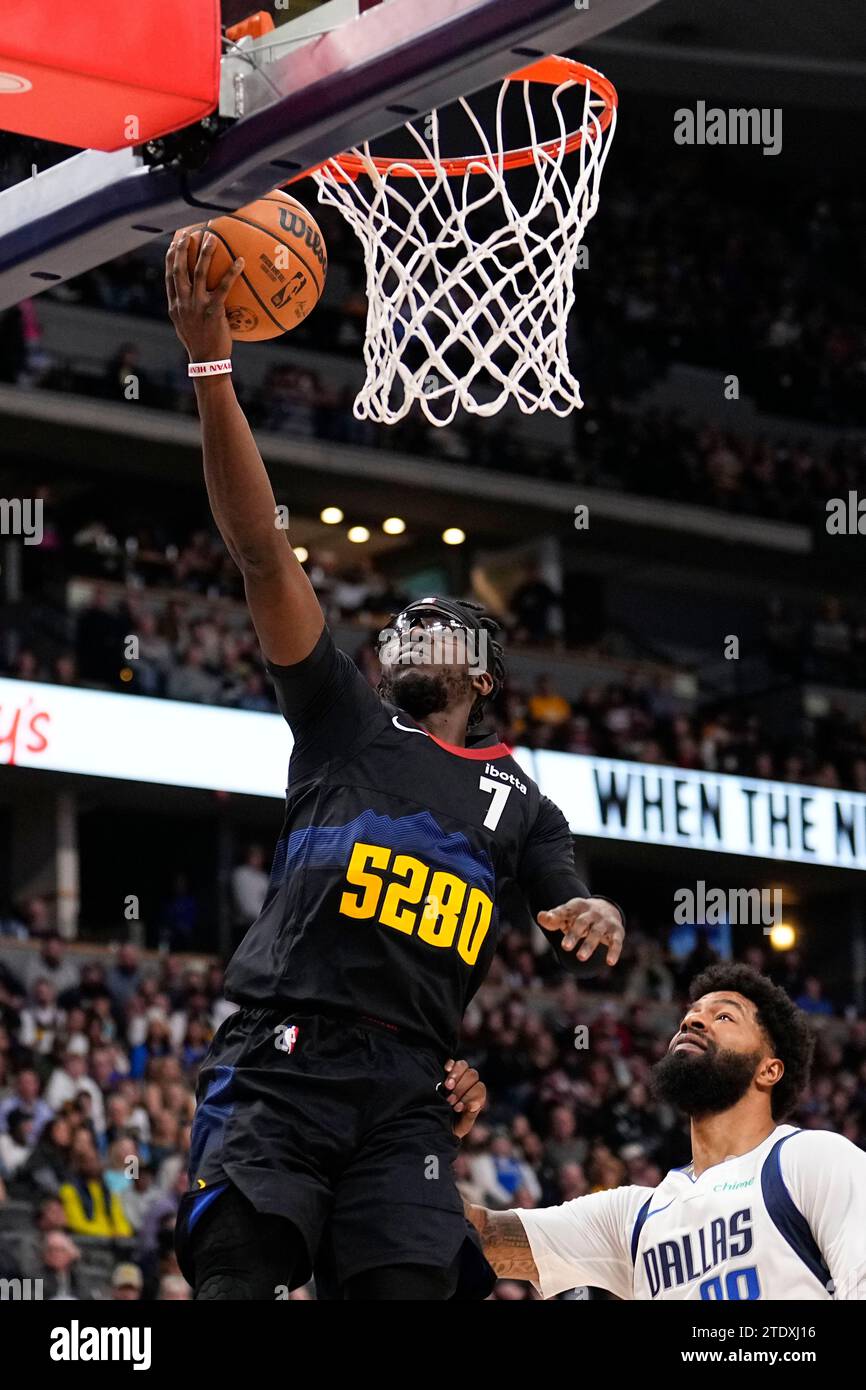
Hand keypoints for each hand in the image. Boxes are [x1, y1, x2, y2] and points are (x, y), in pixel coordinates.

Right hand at [165, 229, 243, 362]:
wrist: (206, 361)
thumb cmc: (200, 343)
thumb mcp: (186, 324)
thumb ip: (186, 308)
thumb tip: (193, 294)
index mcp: (175, 304)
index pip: (169, 275)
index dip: (171, 256)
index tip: (175, 241)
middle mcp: (182, 302)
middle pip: (179, 269)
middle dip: (182, 248)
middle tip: (188, 231)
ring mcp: (196, 306)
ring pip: (198, 273)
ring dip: (204, 253)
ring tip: (211, 238)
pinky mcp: (213, 311)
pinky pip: (223, 288)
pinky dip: (231, 273)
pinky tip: (240, 262)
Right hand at [443, 1058, 485, 1137]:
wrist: (431, 1125)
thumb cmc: (449, 1126)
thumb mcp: (460, 1126)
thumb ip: (469, 1116)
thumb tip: (474, 1106)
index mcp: (475, 1096)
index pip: (480, 1089)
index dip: (470, 1097)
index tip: (458, 1108)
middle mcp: (469, 1084)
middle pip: (472, 1075)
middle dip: (461, 1089)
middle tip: (450, 1101)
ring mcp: (457, 1076)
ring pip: (464, 1065)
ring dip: (456, 1075)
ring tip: (447, 1087)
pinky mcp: (445, 1071)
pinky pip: (451, 1061)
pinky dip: (450, 1064)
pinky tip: (445, 1070)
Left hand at [537, 896, 623, 965]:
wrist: (606, 908)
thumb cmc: (579, 917)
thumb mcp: (566, 915)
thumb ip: (553, 918)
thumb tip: (541, 917)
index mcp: (578, 906)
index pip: (566, 909)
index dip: (558, 914)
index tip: (549, 919)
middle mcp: (592, 912)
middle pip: (582, 922)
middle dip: (574, 934)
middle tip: (564, 947)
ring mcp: (605, 922)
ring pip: (597, 932)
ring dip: (589, 945)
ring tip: (580, 958)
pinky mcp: (617, 932)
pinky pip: (616, 942)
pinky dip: (614, 951)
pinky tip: (610, 962)